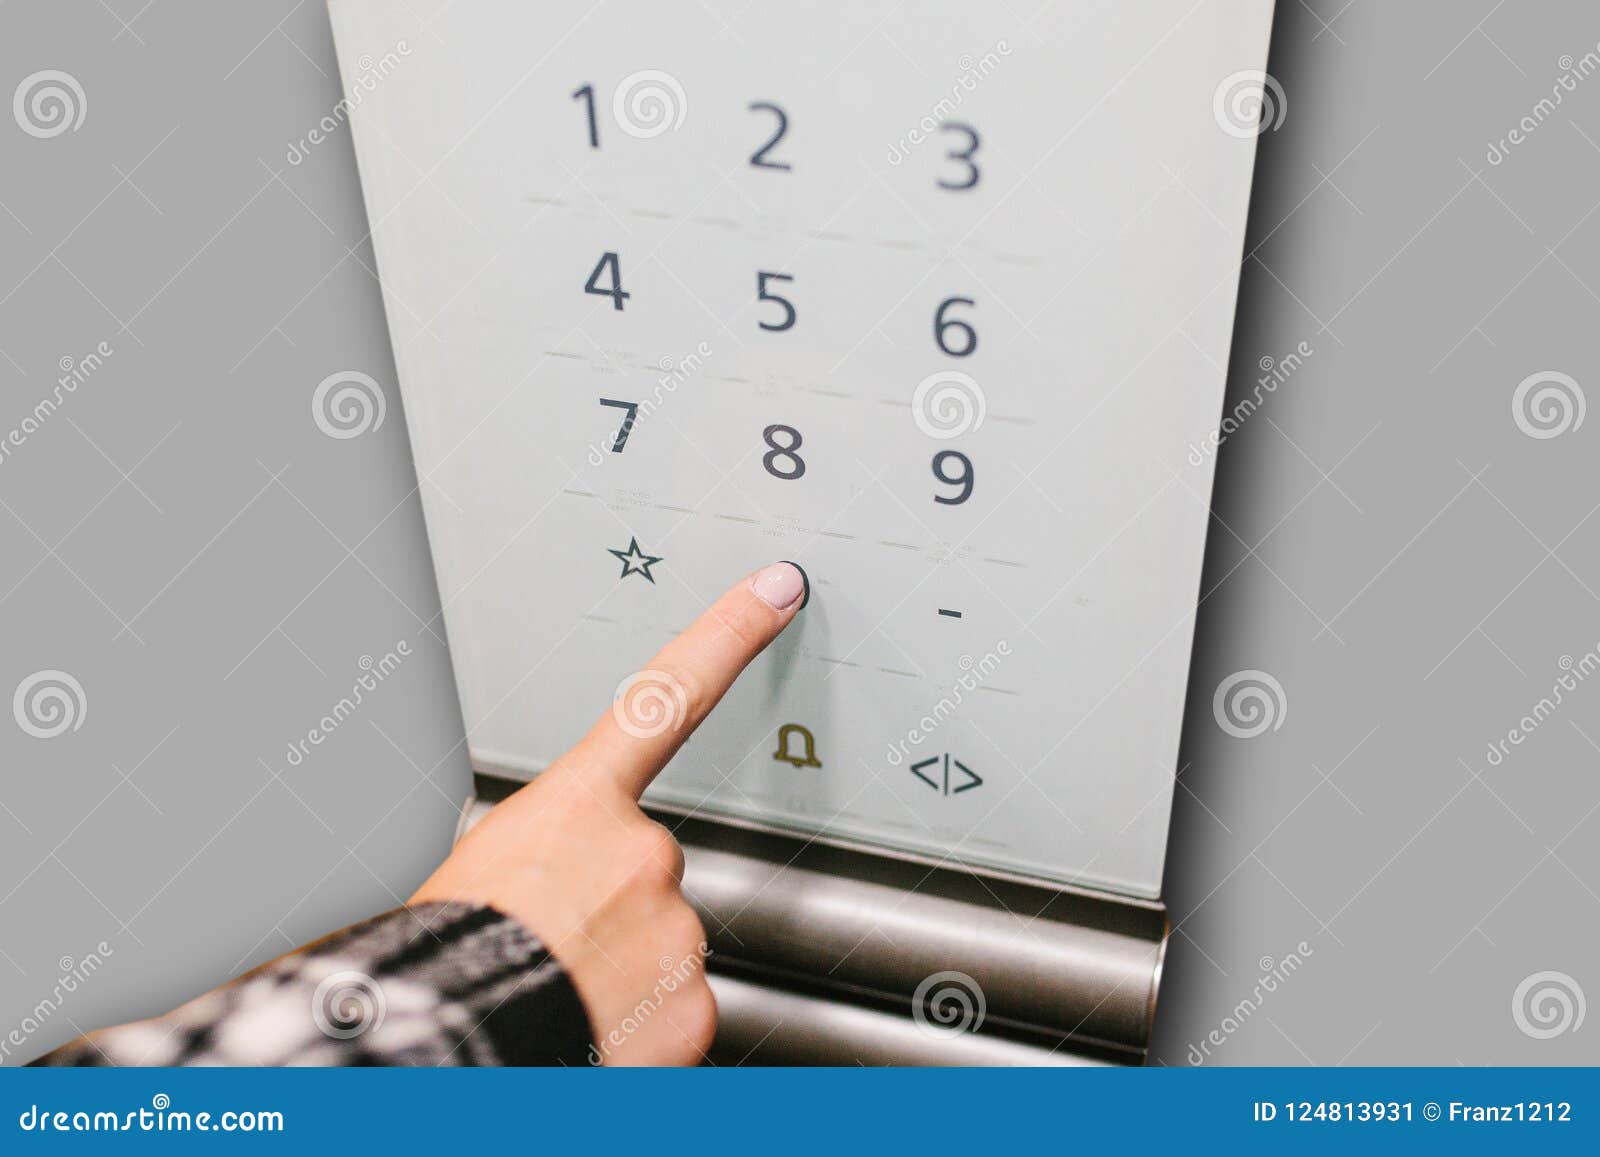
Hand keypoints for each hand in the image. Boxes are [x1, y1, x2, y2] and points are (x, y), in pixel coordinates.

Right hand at [410, 561, 808, 1064]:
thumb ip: (550, 856)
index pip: (665, 698)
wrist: (448, 1053)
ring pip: (665, 947)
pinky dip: (642, 1027)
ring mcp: (678, 932)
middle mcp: (644, 856)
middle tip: (556, 951)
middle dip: (615, 911)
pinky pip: (677, 1011)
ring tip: (562, 998)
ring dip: (625, 973)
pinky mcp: (697, 1009)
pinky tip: (595, 1036)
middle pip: (652, 873)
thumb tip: (560, 887)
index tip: (778, 589)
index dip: (729, 635)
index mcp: (578, 807)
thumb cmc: (441, 966)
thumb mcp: (476, 875)